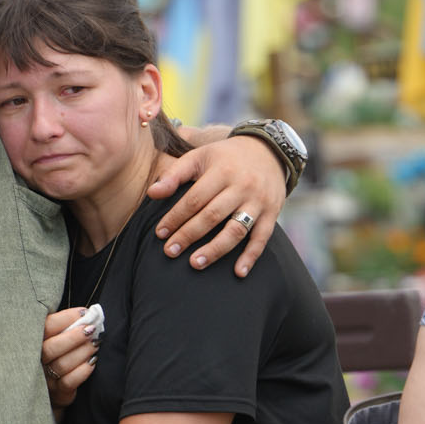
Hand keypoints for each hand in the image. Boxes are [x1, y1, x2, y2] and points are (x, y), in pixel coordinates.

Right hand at [41, 308, 97, 409]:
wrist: (53, 387)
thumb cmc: (58, 354)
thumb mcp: (55, 337)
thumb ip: (64, 326)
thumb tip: (87, 314)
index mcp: (34, 341)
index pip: (45, 327)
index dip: (65, 318)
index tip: (84, 313)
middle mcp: (36, 360)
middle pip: (50, 348)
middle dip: (74, 337)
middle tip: (91, 329)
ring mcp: (45, 378)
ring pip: (61, 365)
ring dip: (82, 352)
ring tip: (95, 344)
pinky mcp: (57, 392)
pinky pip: (69, 382)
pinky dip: (82, 371)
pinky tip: (92, 362)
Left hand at [147, 136, 285, 276]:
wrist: (268, 151)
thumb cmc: (225, 157)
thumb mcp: (200, 156)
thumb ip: (175, 174)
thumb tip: (152, 193)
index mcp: (222, 171)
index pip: (195, 199)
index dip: (175, 217)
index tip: (160, 233)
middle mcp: (242, 186)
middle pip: (212, 215)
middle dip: (189, 235)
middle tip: (170, 252)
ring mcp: (259, 201)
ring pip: (236, 229)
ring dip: (215, 249)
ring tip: (195, 264)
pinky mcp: (272, 213)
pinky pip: (262, 238)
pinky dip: (251, 256)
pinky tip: (238, 272)